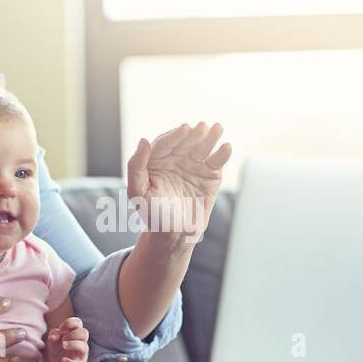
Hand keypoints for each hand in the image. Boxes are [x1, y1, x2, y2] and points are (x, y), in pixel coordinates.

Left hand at [45, 317, 88, 361]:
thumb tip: (54, 336)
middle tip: (63, 339)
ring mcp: (81, 355)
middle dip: (73, 334)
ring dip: (73, 344)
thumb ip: (53, 335)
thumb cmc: (57, 348)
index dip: (70, 323)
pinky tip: (63, 360)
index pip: (78, 323)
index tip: (61, 329)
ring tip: (63, 345)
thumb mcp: (53, 340)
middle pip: (84, 333)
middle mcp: (81, 342)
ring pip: (84, 347)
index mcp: (75, 333)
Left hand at [126, 122, 231, 245]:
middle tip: (203, 127)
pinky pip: (216, 162)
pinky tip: (226, 147)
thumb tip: (144, 140)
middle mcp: (176, 158)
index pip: (166, 143)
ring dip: (211, 137)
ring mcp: (194, 165)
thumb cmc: (152, 213)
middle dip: (194, 134)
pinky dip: (222, 154)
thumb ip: (136, 166)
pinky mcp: (210, 175)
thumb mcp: (137, 192)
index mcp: (157, 159)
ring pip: (203, 148)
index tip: (185, 129)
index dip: (175, 135)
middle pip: (186, 142)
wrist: (174, 234)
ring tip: (218, 128)